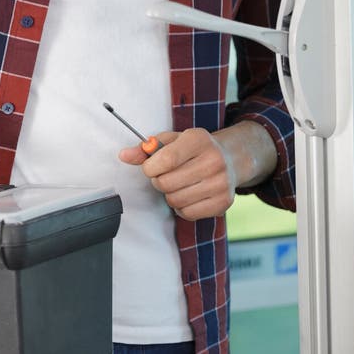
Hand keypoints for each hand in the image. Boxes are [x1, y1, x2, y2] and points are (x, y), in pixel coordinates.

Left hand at [119, 122, 276, 220]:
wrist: (230, 159)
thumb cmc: (194, 149)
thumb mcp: (172, 141)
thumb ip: (146, 148)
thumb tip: (123, 155)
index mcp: (198, 139)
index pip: (166, 159)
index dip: (150, 167)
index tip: (150, 167)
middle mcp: (213, 160)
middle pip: (167, 183)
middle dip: (158, 181)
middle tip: (165, 175)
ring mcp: (220, 183)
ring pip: (175, 200)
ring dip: (169, 195)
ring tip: (177, 184)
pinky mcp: (223, 203)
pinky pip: (188, 214)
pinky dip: (181, 207)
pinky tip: (187, 194)